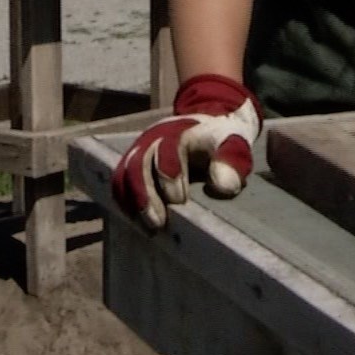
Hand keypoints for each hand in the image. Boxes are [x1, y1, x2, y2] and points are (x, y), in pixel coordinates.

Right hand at [110, 73, 261, 230]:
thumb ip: (232, 163)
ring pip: (125, 174)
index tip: (179, 200)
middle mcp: (154, 138)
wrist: (206, 127)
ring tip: (148, 228)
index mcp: (180, 131)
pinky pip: (120, 182)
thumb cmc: (220, 140)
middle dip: (146, 195)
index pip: (167, 149)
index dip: (169, 175)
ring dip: (134, 202)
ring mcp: (140, 150)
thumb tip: (222, 188)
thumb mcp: (234, 145)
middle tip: (158, 222)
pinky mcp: (132, 163)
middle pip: (139, 163)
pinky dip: (125, 201)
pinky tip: (137, 222)